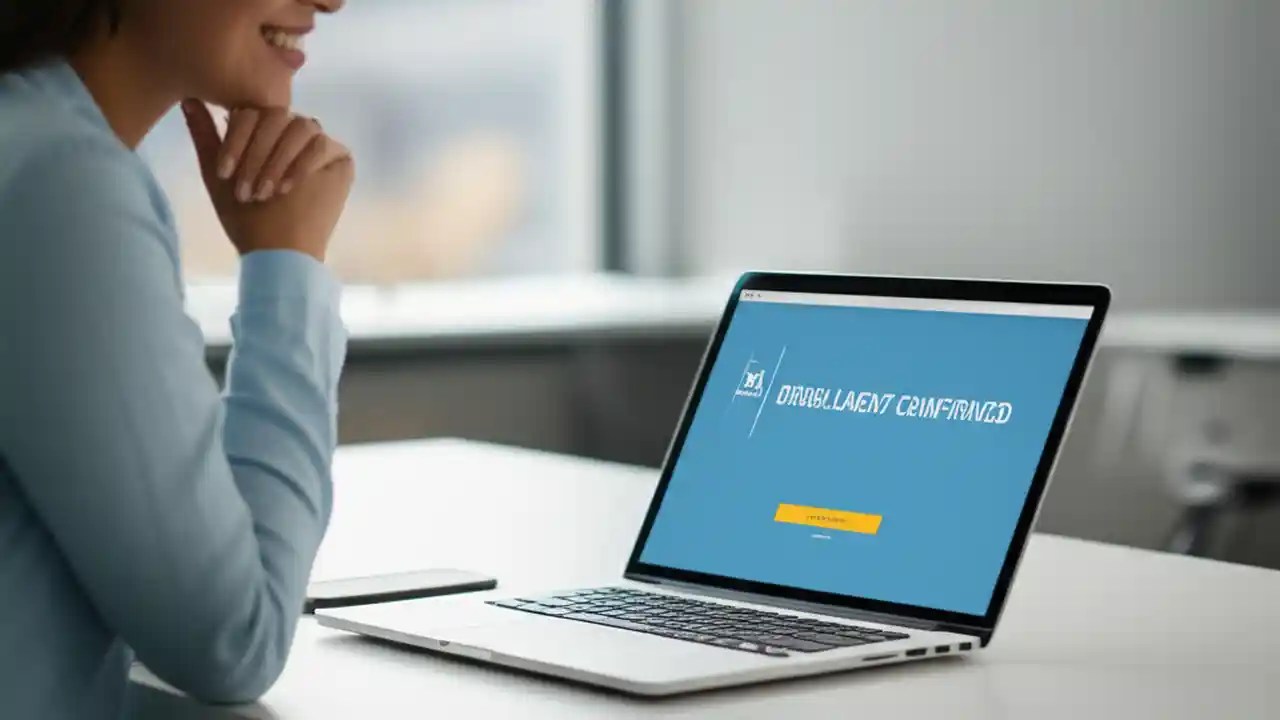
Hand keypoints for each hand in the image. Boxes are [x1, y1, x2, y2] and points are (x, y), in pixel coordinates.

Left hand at [182, 100, 354, 261]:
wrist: (277, 252)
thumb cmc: (246, 218)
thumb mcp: (217, 175)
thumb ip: (205, 136)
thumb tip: (187, 98)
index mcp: (264, 131)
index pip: (251, 113)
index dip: (237, 139)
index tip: (224, 173)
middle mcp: (292, 132)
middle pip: (276, 117)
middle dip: (257, 153)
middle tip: (247, 190)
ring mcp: (318, 143)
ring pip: (300, 126)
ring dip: (278, 160)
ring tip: (266, 192)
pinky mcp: (340, 158)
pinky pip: (322, 144)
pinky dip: (302, 166)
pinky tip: (287, 189)